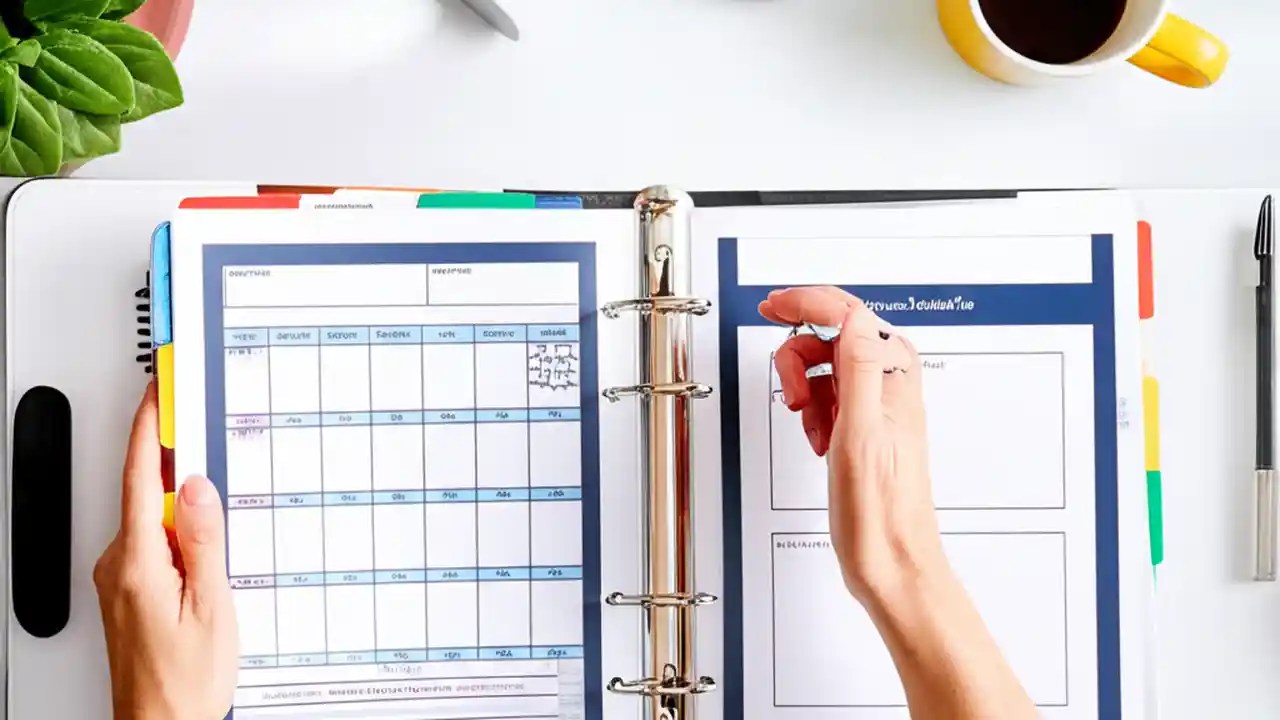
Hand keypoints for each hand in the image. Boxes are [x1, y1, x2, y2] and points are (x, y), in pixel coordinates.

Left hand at [94, 382, 236, 719]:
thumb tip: (194, 486)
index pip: (137, 477)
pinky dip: (178, 533)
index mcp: (138, 563)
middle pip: (145, 493)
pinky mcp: (128, 591)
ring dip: (182, 507)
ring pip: (153, 521)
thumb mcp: (211, 606)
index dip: (148, 427)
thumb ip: (204, 539)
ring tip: (219, 517)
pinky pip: (153, 544)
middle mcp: (119, 566)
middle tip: (205, 430)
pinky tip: (205, 550)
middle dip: (175, 462)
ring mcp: (119, 580)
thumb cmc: (185, 681)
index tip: (158, 392)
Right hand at [761, 287, 944, 604]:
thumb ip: (858, 368)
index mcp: (893, 377)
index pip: (848, 313)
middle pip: (832, 336)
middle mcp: (889, 386)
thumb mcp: (861, 434)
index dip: (807, 302)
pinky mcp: (863, 428)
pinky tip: (816, 436)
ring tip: (807, 420)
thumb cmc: (881, 514)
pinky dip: (813, 411)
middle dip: (800, 358)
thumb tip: (853, 315)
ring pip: (826, 367)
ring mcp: (876, 407)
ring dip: (805, 388)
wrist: (892, 562)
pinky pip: (828, 398)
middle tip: (792, 391)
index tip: (774, 304)